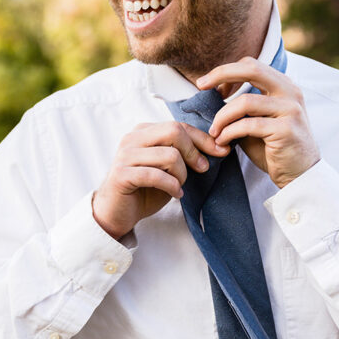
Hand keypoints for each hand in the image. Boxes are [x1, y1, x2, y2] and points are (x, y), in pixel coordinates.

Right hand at [92, 121, 228, 238]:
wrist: (116, 213)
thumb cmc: (145, 190)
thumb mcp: (167, 168)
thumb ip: (183, 154)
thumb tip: (216, 147)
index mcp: (143, 132)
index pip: (178, 126)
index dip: (203, 138)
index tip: (221, 151)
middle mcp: (132, 139)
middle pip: (174, 131)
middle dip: (194, 151)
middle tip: (202, 169)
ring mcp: (125, 155)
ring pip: (169, 155)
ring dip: (182, 174)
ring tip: (180, 186)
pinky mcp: (122, 175)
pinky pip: (156, 175)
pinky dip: (172, 186)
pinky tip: (175, 194)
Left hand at [196, 57, 320, 188]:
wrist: (300, 175)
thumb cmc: (274, 148)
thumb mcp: (257, 121)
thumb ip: (242, 106)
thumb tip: (212, 92)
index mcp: (284, 86)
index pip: (251, 65)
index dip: (227, 71)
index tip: (210, 86)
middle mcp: (290, 92)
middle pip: (251, 69)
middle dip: (221, 74)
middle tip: (200, 85)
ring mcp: (291, 110)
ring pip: (245, 102)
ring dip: (222, 117)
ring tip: (214, 131)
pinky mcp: (286, 130)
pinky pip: (248, 125)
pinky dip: (229, 132)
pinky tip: (222, 142)